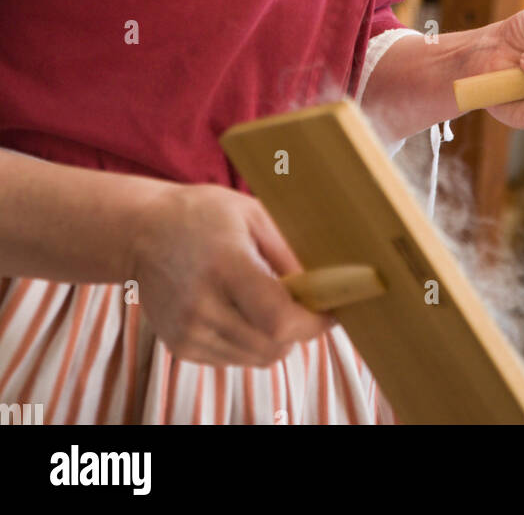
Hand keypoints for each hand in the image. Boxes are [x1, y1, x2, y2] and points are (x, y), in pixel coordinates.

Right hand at [128, 183, 332, 367]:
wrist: (140, 232)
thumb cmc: (201, 214)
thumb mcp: (251, 214)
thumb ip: (288, 252)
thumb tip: (324, 284)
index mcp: (225, 266)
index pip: (279, 319)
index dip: (313, 323)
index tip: (331, 312)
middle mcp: (203, 305)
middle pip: (272, 347)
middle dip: (300, 331)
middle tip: (306, 306)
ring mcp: (188, 331)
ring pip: (256, 358)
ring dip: (276, 339)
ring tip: (272, 304)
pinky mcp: (181, 346)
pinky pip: (233, 359)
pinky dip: (250, 342)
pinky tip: (243, 311)